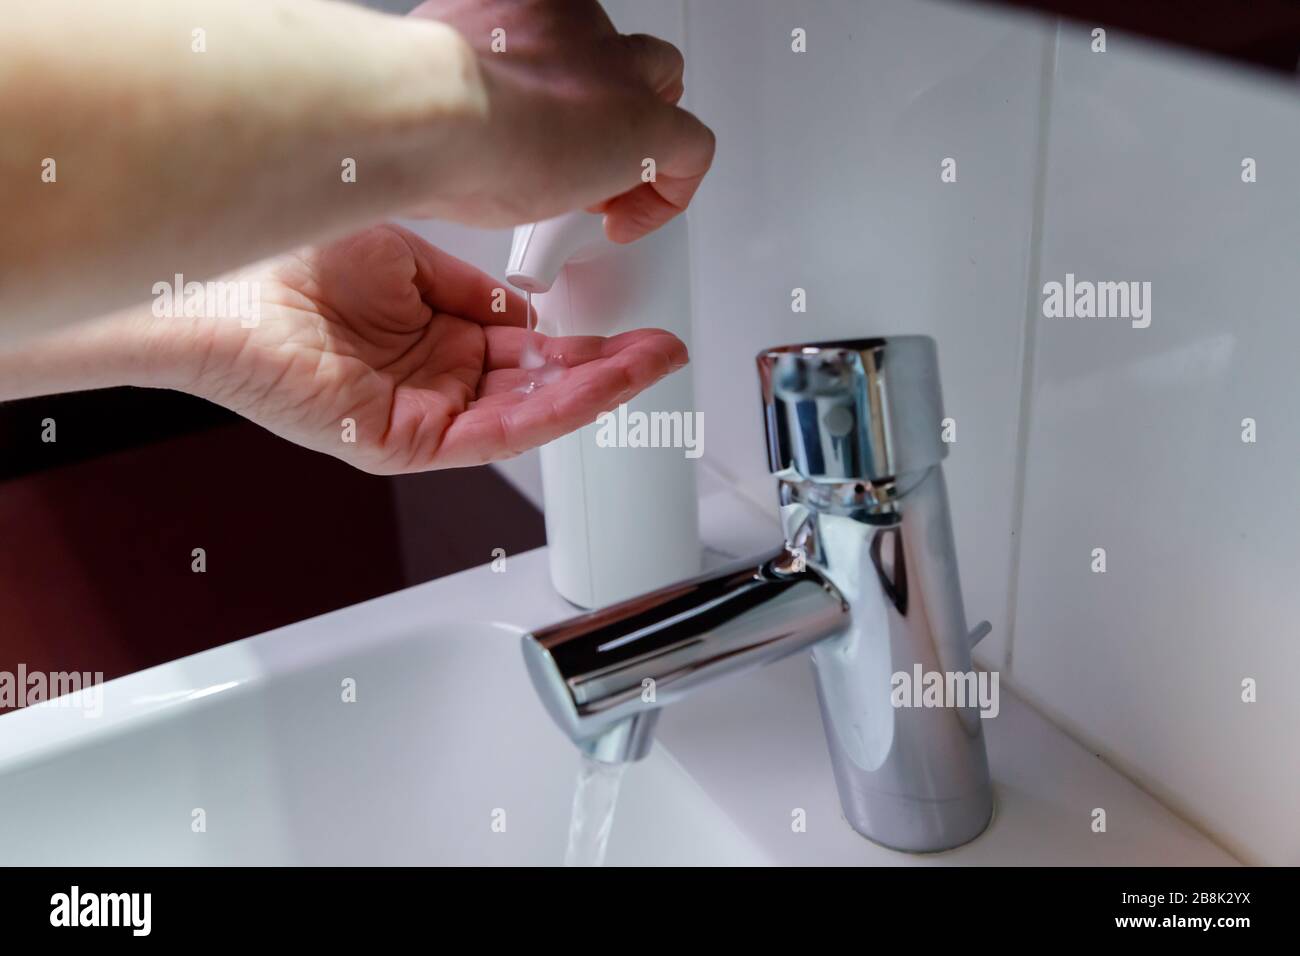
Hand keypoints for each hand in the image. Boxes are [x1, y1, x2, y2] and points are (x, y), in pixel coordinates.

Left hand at [174, 224, 686, 471]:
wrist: (225, 282)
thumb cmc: (293, 261)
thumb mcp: (415, 263)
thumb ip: (478, 294)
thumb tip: (530, 309)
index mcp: (435, 339)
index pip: (527, 350)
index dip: (583, 342)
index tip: (631, 327)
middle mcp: (432, 381)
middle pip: (537, 386)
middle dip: (605, 370)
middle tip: (661, 352)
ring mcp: (421, 415)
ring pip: (525, 413)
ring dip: (592, 392)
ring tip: (649, 368)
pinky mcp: (404, 442)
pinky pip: (492, 433)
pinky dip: (548, 411)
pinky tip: (593, 388)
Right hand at [408, 0, 714, 241]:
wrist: (426, 115)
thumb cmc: (415, 109)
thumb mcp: (433, 82)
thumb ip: (463, 91)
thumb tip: (461, 132)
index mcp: (524, 2)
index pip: (567, 32)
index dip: (566, 86)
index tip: (536, 124)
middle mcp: (572, 18)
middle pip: (626, 55)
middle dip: (613, 105)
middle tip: (577, 159)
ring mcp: (613, 65)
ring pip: (660, 92)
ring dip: (636, 144)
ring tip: (598, 194)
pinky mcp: (645, 123)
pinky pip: (692, 152)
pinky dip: (667, 194)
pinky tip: (625, 223)